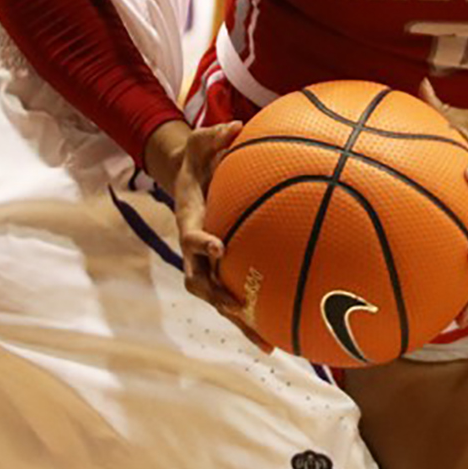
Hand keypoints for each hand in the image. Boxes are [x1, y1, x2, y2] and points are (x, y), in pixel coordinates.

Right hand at [141, 119, 271, 351]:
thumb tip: (236, 125)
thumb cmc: (197, 162)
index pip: (190, 238)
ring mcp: (206, 266)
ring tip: (268, 343)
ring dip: (240, 323)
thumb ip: (214, 136)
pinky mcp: (221, 273)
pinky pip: (237, 299)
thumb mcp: (200, 145)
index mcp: (188, 223)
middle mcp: (194, 252)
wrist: (187, 182)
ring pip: (218, 302)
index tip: (219, 247)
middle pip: (200, 283)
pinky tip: (280, 336)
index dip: (202, 245)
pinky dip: (254, 319)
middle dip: (218, 298)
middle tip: (238, 307)